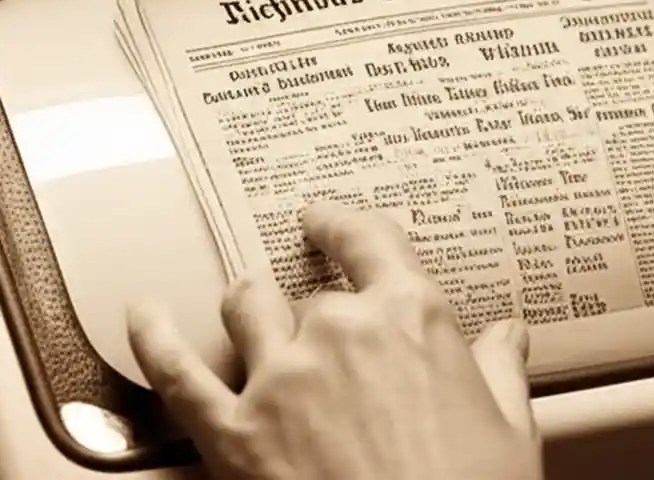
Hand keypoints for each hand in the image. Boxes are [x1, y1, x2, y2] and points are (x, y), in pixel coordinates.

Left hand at [128, 202, 541, 479]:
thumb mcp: (510, 433)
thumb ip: (500, 373)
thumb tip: (508, 338)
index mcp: (410, 318)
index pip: (369, 240)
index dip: (344, 223)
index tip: (328, 220)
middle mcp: (339, 332)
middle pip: (315, 294)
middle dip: (321, 310)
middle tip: (331, 335)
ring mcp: (280, 380)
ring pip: (247, 306)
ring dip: (251, 302)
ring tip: (251, 304)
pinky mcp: (234, 433)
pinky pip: (177, 372)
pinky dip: (152, 337)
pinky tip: (143, 316)